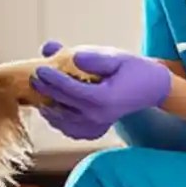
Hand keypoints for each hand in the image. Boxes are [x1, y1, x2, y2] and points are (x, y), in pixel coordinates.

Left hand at [30, 40, 171, 139]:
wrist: (151, 88)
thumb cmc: (134, 70)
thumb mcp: (116, 57)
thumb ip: (92, 57)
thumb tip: (69, 55)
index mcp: (103, 99)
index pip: (69, 90)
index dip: (52, 78)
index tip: (39, 68)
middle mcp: (97, 117)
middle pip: (62, 104)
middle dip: (45, 89)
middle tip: (34, 76)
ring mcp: (96, 127)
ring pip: (61, 121)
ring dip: (48, 106)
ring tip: (39, 90)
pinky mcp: (95, 131)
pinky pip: (69, 129)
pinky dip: (57, 120)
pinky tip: (51, 107)